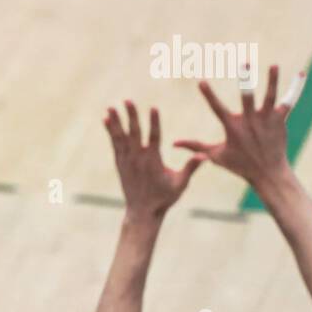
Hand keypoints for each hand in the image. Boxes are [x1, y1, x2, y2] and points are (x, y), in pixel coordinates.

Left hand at [105, 102, 204, 217]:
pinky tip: (106, 119)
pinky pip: (114, 144)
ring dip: (116, 121)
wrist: (142, 211)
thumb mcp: (180, 184)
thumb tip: (205, 156)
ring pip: (120, 137)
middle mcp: (137, 159)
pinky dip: (110, 131)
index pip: (154, 137)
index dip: (153, 122)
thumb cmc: (164, 198)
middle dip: (131, 116)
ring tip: (110, 106)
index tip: (153, 107)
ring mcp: (126, 160)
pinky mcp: (120, 163)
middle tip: (127, 100)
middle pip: (134, 133)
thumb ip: (191, 168)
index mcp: (153, 161)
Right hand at [173, 65, 297, 187]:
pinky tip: (301, 74)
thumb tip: (173, 143)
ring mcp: (266, 120)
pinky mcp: (280, 120)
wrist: (268, 173)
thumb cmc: (239, 165)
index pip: (217, 107)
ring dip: (272, 81)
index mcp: (232, 127)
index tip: (201, 81)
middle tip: (244, 64)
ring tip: (274, 65)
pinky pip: (289, 101)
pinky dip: (295, 88)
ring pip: (270, 97)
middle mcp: (250, 121)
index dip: (208, 94)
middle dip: (245, 80)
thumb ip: (194, 146)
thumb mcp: (215, 155)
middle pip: (247, 97)